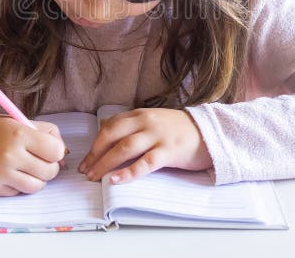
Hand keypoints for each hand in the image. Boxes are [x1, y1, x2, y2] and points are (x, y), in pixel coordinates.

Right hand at [0, 115, 66, 196]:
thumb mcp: (19, 122)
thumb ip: (45, 133)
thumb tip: (64, 154)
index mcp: (20, 134)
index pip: (56, 151)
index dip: (56, 152)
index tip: (49, 150)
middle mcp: (11, 155)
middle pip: (50, 171)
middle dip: (49, 167)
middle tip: (38, 161)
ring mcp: (2, 174)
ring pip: (37, 186)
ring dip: (36, 180)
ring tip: (26, 169)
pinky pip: (19, 193)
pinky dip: (19, 186)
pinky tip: (10, 174)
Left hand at [77, 108, 212, 183]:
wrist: (209, 132)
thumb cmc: (178, 130)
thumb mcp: (152, 120)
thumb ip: (131, 124)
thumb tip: (106, 128)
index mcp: (140, 114)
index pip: (109, 127)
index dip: (94, 144)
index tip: (85, 160)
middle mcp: (146, 122)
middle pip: (112, 136)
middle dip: (95, 154)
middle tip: (85, 171)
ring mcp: (157, 136)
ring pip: (124, 148)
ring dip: (105, 164)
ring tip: (94, 177)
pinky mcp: (169, 151)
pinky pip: (145, 163)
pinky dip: (128, 172)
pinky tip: (115, 180)